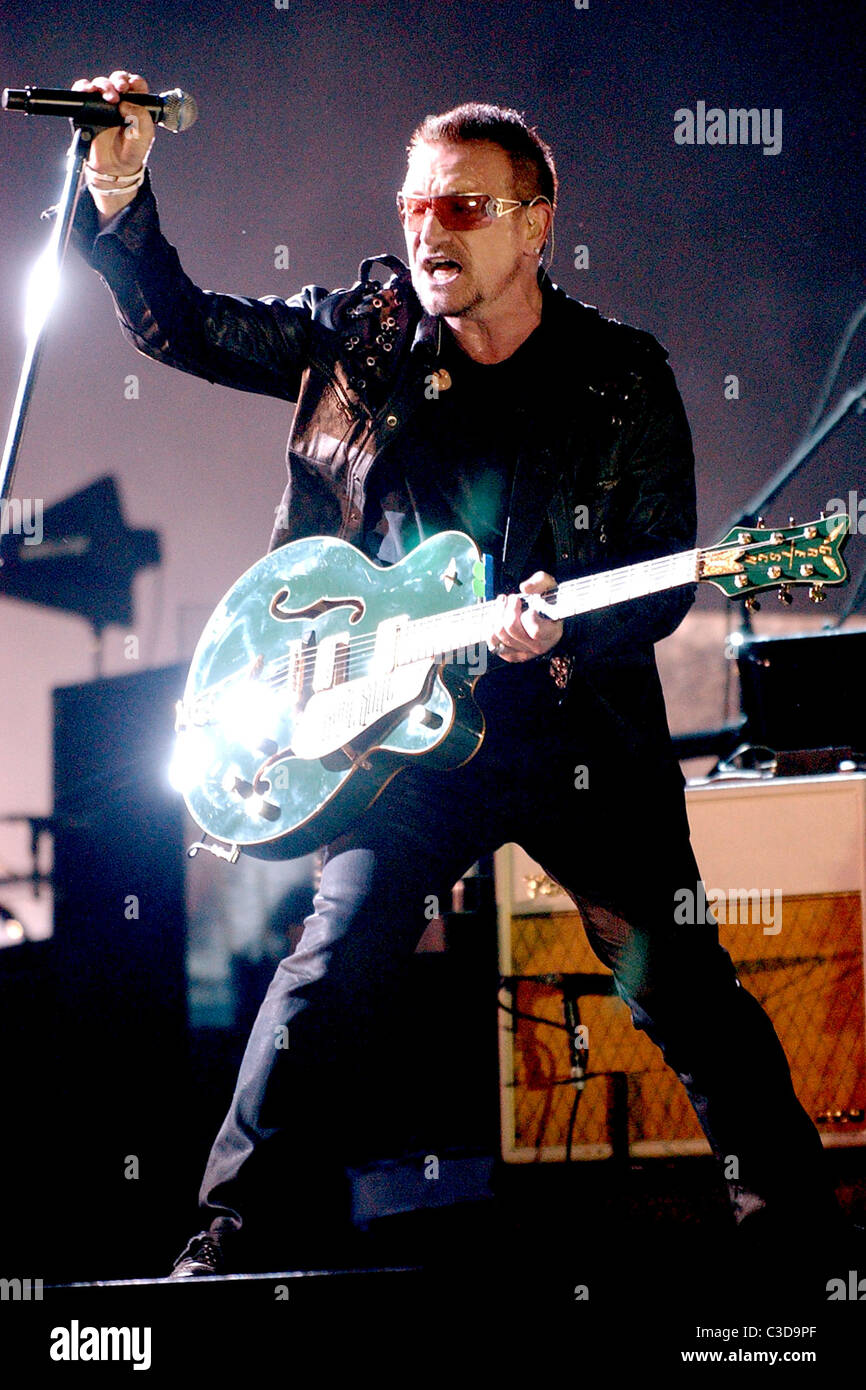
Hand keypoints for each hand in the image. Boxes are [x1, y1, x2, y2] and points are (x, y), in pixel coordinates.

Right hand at [71, 70, 154, 205]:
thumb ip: (141, 117)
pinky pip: (82, 92)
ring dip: (102, 85)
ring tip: (108, 97)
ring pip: (100, 83)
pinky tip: (87, 91)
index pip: (135, 84)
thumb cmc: (132, 151)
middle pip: (116, 79)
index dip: (133, 81)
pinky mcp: (87, 110)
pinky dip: (82, 87)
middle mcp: (119, 101)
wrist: (114, 168)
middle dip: (117, 80)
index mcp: (136, 104)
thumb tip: (125, 103)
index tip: (130, 86)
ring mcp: (102, 104)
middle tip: (119, 90)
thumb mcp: (145, 136)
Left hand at [487, 571, 562, 662]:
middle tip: (510, 599)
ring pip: (501, 635)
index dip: (527, 614)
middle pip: (513, 630)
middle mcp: (538, 646)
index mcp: (551, 633)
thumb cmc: (547, 603)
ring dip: (497, 615)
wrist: (545, 616)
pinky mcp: (511, 655)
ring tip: (501, 604)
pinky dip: (490, 628)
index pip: (535, 630)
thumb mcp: (549, 587)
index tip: (523, 602)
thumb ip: (540, 582)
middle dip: (507, 609)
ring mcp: (524, 652)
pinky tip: (495, 617)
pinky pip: (494, 644)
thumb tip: (525, 588)